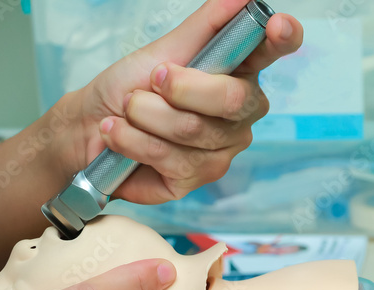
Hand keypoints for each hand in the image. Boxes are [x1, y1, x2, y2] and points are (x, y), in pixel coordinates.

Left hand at [60, 0, 302, 203]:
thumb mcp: (163, 50)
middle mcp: (238, 115)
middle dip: (179, 87)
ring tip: (126, 110)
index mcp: (238, 74)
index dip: (282, 39)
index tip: (277, 25)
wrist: (90, 128)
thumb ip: (207, 25)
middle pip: (231, 98)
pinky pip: (171, 159)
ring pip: (192, 130)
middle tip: (150, 80)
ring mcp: (221, 150)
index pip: (271, 53)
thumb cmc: (129, 87)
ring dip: (145, 115)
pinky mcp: (195, 180)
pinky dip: (134, 141)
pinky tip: (120, 134)